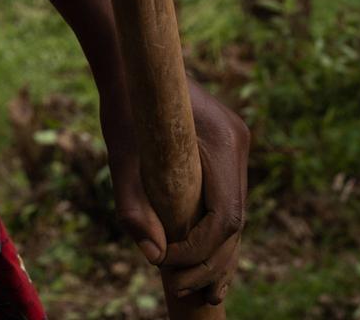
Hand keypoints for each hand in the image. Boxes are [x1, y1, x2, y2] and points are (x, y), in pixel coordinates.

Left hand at [111, 81, 248, 304]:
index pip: (226, 217)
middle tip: (189, 294)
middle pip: (238, 221)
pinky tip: (209, 259)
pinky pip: (229, 198)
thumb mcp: (120, 163)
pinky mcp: (229, 148)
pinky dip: (218, 231)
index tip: (167, 265)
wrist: (135, 66)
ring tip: (209, 292)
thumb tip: (153, 259)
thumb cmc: (124, 110)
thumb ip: (134, 212)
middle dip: (215, 263)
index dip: (201, 251)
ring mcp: (238, 146)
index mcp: (221, 144)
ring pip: (237, 213)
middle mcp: (239, 144)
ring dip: (221, 254)